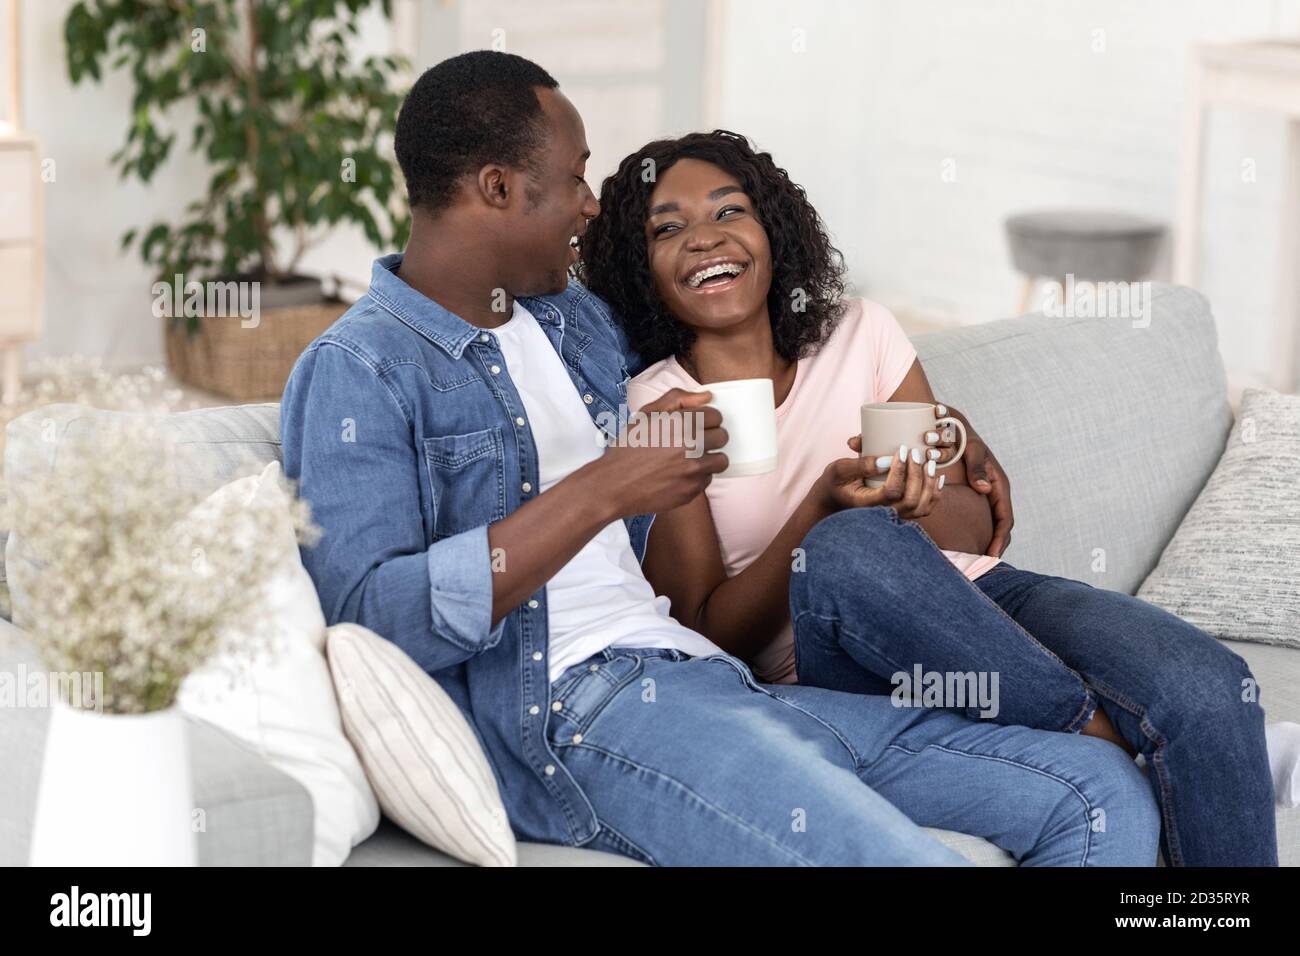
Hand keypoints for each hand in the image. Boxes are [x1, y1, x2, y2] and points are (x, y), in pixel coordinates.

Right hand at [598, 388, 728, 516]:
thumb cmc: (629, 447)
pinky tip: (678, 474)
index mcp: (682, 423)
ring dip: (709, 458)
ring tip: (688, 459)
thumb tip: (707, 396)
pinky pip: (707, 480)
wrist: (614, 484)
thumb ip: (678, 399)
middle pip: (722, 437)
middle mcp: (692, 446)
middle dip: (709, 437)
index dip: (705, 419)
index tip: (694, 425)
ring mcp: (694, 471)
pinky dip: (696, 477)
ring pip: (720, 460)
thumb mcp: (647, 414)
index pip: (716, 416)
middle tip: (692, 442)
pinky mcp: (692, 491)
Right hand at [819, 440, 941, 517]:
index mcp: (866, 504)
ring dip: (929, 483)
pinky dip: (934, 493)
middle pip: (910, 500)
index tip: (901, 450)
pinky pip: (925, 509)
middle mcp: (882, 514)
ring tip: (929, 462)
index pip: (891, 492)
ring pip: (921, 507)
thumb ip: (861, 464)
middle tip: (915, 452)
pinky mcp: (902, 513)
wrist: (835, 498)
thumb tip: (885, 459)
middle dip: (917, 474)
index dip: (900, 471)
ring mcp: (894, 516)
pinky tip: (937, 476)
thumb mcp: (840, 469)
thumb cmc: (836, 481)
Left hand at [963, 433, 1013, 556]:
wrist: (955, 427)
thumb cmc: (965, 437)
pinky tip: (970, 544)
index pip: (1005, 520)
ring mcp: (987, 493)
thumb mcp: (973, 450)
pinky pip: (983, 518)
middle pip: (1002, 527)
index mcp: (999, 485)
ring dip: (990, 543)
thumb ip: (977, 468)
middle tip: (985, 566)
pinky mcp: (977, 493)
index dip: (999, 540)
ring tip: (980, 562)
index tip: (991, 556)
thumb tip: (984, 489)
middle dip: (996, 547)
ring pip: (994, 524)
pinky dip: (980, 533)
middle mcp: (996, 492)